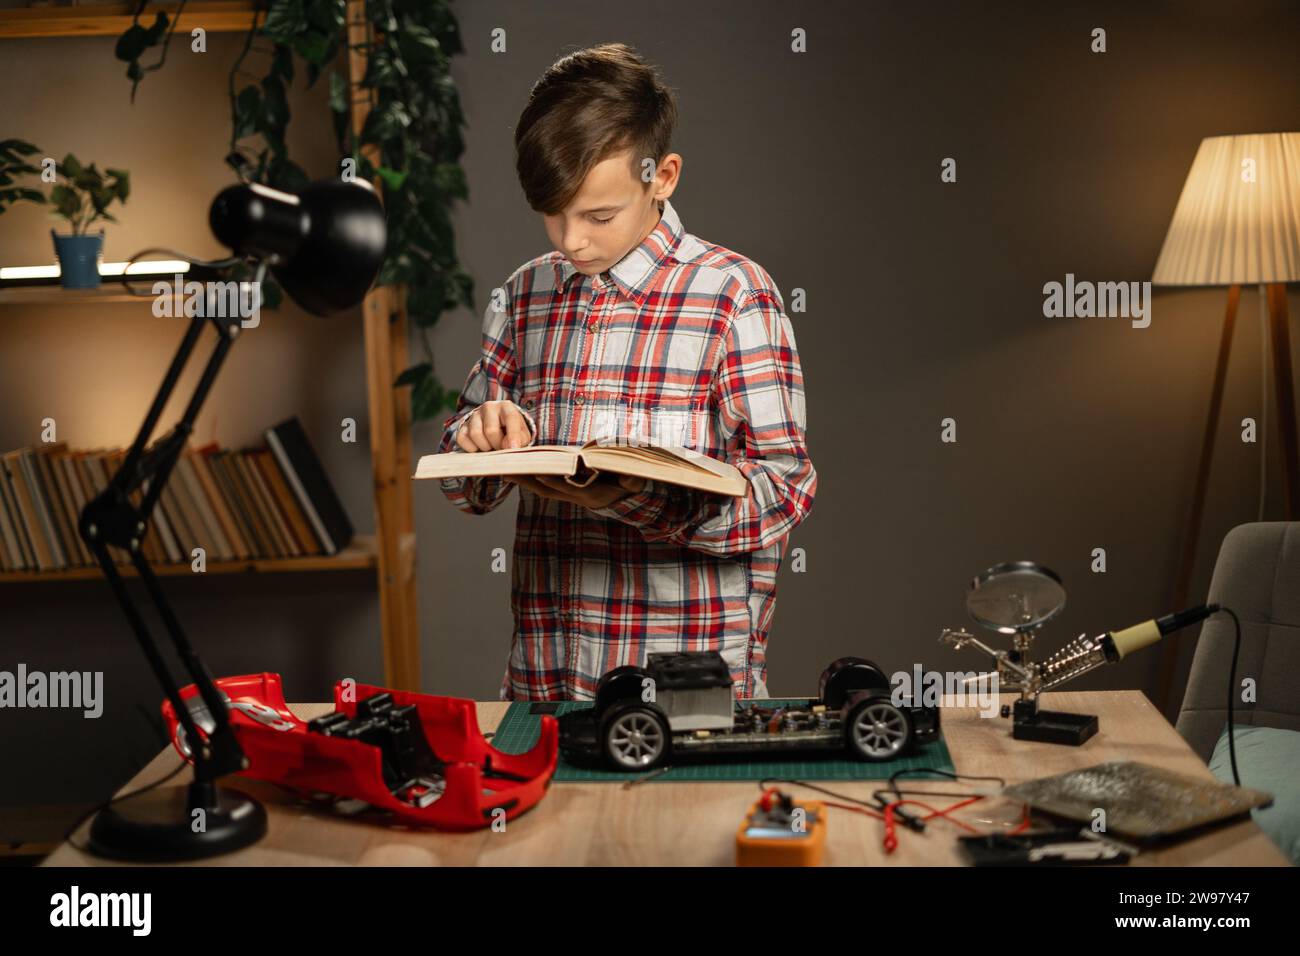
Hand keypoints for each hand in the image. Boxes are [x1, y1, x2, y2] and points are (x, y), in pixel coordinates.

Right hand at [457, 400, 531, 451]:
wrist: (497, 429)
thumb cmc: (512, 433)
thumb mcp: (522, 436)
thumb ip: (520, 441)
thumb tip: (508, 447)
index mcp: (507, 407)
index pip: (511, 418)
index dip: (513, 434)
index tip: (513, 448)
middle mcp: (489, 407)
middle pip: (491, 430)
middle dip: (497, 445)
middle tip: (501, 448)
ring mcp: (474, 415)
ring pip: (475, 434)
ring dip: (484, 447)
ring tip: (491, 446)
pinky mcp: (463, 425)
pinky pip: (462, 439)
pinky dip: (471, 448)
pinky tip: (480, 447)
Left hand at [509, 473, 646, 509]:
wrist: (629, 499)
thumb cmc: (631, 486)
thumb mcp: (634, 482)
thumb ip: (631, 479)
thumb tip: (628, 473)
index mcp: (592, 494)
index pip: (569, 488)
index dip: (554, 481)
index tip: (538, 472)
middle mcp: (578, 497)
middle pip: (548, 490)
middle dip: (528, 481)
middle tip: (509, 471)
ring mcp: (572, 496)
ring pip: (544, 489)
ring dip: (526, 481)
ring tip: (507, 470)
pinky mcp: (568, 493)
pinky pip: (546, 487)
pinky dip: (533, 479)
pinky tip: (521, 470)